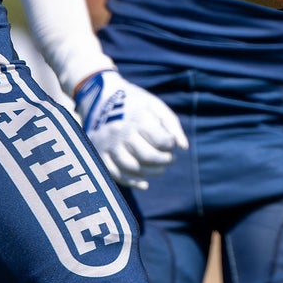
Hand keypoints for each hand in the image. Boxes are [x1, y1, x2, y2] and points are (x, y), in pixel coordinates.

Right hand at [75, 70, 186, 189]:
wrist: (102, 99)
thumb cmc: (135, 104)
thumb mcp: (155, 106)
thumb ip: (172, 125)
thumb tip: (183, 147)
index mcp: (138, 118)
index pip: (161, 141)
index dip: (170, 145)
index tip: (171, 144)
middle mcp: (122, 132)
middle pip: (148, 156)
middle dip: (164, 161)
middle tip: (170, 159)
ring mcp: (109, 145)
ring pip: (133, 167)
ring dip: (151, 172)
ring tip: (160, 169)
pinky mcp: (99, 154)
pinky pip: (116, 175)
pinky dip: (132, 182)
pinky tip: (144, 182)